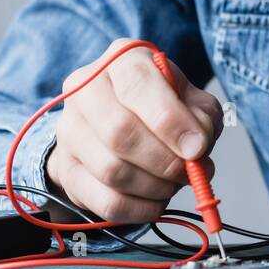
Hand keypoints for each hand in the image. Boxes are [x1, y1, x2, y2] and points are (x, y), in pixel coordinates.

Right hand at [45, 38, 222, 222]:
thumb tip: (196, 146)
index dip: (171, 120)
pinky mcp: (66, 169)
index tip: (197, 147)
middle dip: (165, 161)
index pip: (138, 84)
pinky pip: (104, 201)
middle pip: (119, 131)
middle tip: (189, 172)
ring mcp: (69, 130)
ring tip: (174, 183)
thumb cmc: (160, 106)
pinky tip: (156, 201)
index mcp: (121, 60)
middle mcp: (86, 89)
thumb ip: (201, 116)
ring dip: (155, 187)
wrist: (117, 122)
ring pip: (112, 170)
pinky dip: (139, 209)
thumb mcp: (190, 99)